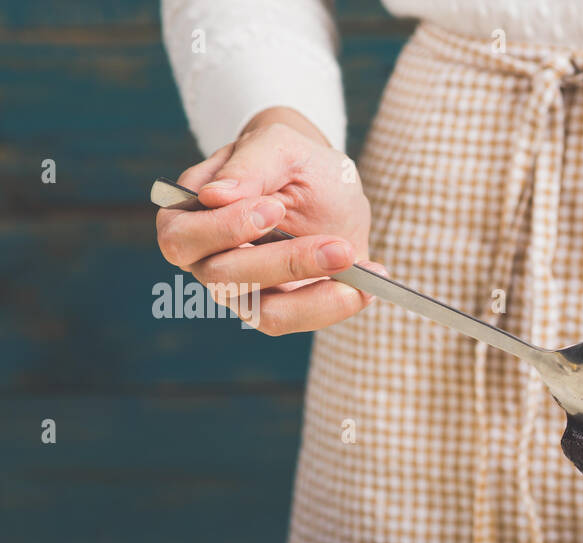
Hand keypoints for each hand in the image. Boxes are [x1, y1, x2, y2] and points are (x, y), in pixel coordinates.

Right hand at [155, 107, 382, 334]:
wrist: (327, 186)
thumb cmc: (294, 162)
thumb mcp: (281, 147)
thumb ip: (249, 165)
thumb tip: (213, 196)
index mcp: (189, 215)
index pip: (182, 237)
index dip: (225, 229)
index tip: (274, 208)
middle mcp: (206, 260)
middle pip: (222, 278)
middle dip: (283, 263)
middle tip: (337, 246)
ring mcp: (241, 291)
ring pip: (262, 312)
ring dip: (314, 296)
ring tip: (355, 264)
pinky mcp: (279, 308)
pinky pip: (296, 320)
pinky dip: (333, 305)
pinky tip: (365, 285)